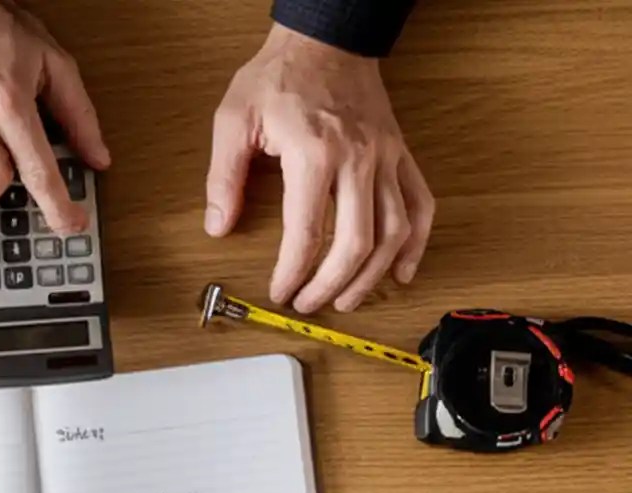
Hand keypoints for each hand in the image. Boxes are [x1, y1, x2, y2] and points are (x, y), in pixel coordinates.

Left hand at [206, 24, 434, 312]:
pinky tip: (402, 271)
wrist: (325, 41)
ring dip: (373, 276)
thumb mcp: (233, 119)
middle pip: (356, 243)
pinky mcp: (400, 154)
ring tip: (348, 299)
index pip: (306, 233)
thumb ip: (223, 177)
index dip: (292, 272)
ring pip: (394, 232)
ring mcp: (385, 158)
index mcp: (313, 154)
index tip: (280, 291)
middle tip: (309, 303)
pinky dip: (417, 243)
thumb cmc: (279, 76)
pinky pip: (421, 204)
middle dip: (331, 285)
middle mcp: (357, 159)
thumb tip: (218, 226)